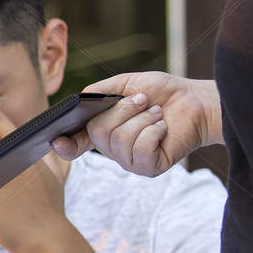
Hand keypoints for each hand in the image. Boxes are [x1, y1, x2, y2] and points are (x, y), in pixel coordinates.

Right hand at [49, 71, 221, 176]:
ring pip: (119, 140)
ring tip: (157, 114)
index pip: (75, 144)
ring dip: (143, 119)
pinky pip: (140, 149)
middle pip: (98, 132)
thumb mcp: (127, 84)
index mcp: (103, 131)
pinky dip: (154, 131)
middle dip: (122, 110)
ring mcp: (129, 161)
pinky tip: (163, 128)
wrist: (195, 101)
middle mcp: (112, 150)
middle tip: (143, 101)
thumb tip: (81, 98)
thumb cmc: (163, 93)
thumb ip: (101, 91)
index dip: (64, 145)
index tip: (57, 141)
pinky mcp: (149, 168)